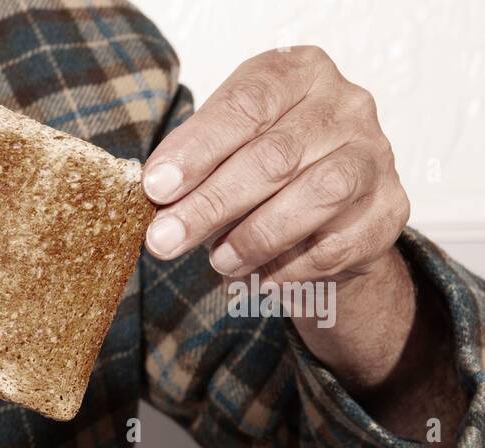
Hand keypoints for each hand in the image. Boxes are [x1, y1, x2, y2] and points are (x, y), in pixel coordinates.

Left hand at [141, 46, 409, 286]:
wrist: (327, 224)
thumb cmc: (263, 179)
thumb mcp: (222, 155)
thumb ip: (193, 167)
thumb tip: (157, 192)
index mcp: (299, 73)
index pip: (248, 103)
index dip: (198, 148)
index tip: (156, 187)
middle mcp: (346, 105)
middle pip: (275, 155)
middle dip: (210, 204)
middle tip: (164, 240)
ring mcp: (375, 155)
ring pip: (316, 195)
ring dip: (253, 238)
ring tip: (219, 261)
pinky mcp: (389, 211)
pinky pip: (334, 245)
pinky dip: (286, 267)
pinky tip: (259, 276)